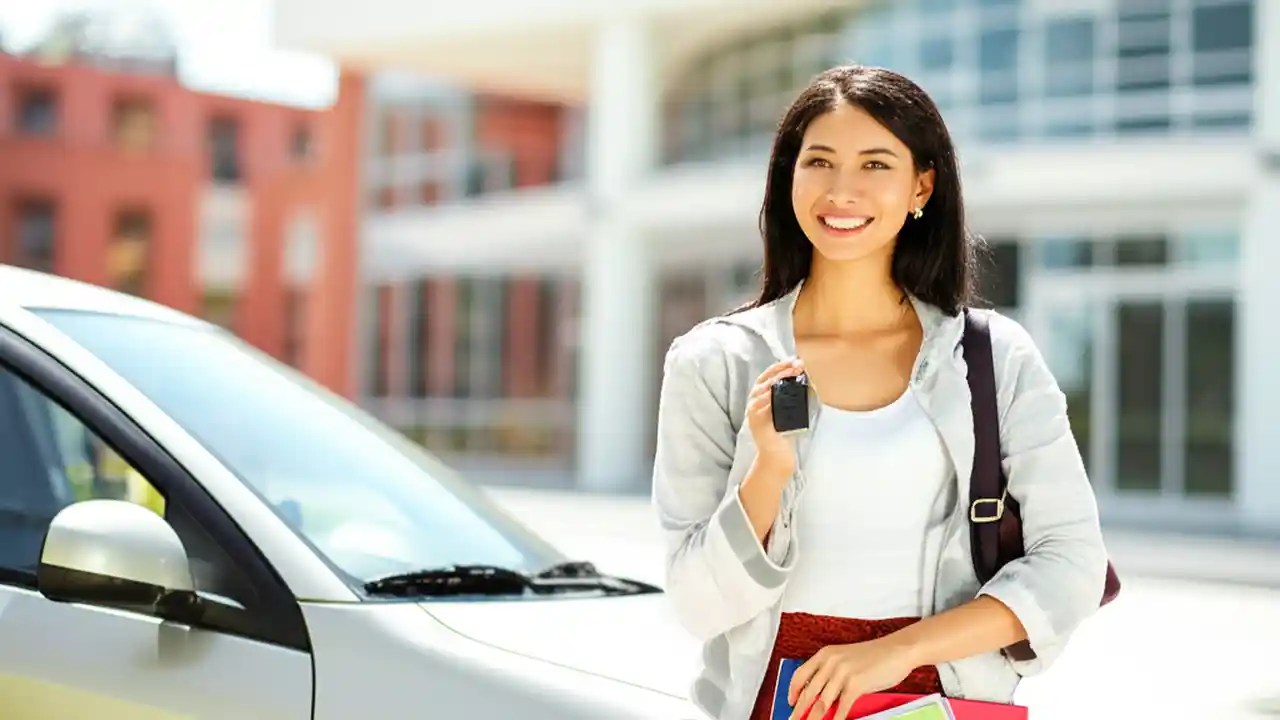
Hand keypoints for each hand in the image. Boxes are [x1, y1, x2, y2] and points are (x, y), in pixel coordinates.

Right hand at [746, 357, 804, 476]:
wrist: (777, 453)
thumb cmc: (784, 430)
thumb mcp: (789, 409)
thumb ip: (792, 394)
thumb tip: (806, 377)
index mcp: (761, 396)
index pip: (768, 375)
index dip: (780, 366)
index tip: (794, 360)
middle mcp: (754, 401)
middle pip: (766, 380)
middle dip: (782, 371)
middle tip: (797, 365)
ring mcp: (753, 412)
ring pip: (763, 391)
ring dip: (778, 381)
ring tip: (792, 374)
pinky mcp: (756, 422)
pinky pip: (762, 407)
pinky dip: (771, 398)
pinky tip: (781, 392)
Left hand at [787, 638, 916, 719]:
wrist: (897, 650)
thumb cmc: (875, 656)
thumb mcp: (846, 659)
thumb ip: (831, 673)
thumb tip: (819, 692)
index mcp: (825, 654)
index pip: (800, 674)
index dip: (793, 691)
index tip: (790, 702)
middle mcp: (830, 662)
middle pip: (808, 692)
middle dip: (799, 710)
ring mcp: (842, 673)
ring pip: (821, 702)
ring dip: (813, 718)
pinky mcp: (856, 684)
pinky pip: (841, 707)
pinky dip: (836, 719)